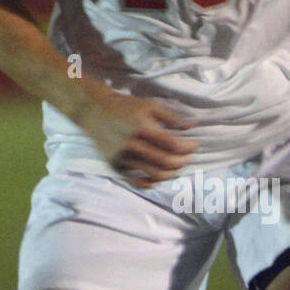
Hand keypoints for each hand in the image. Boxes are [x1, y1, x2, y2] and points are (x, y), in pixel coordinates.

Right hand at [73, 87, 198, 187]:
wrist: (94, 111)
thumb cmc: (125, 107)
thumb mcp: (149, 105)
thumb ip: (171, 117)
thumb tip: (192, 127)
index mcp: (142, 127)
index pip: (173, 145)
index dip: (188, 148)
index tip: (195, 145)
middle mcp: (132, 144)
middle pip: (166, 162)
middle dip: (183, 161)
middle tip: (188, 158)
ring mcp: (123, 158)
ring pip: (154, 175)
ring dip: (171, 174)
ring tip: (177, 167)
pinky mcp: (115, 166)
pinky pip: (136, 182)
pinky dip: (151, 183)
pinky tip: (159, 178)